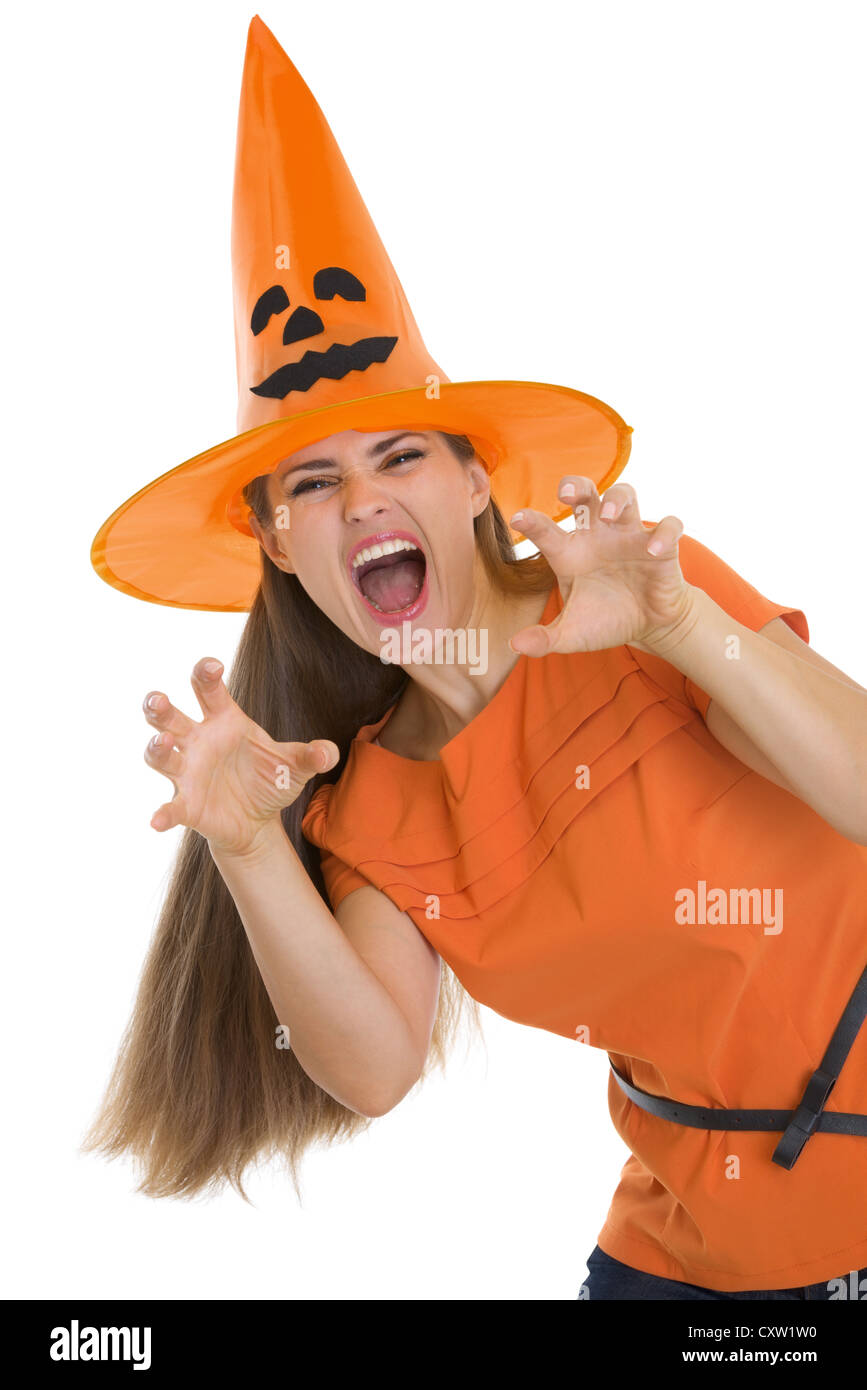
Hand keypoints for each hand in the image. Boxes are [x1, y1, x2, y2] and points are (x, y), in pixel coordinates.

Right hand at [143, 657, 338, 856]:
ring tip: (162, 744)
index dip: (205, 674)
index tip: (211, 666)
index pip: (208, 690)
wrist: (257, 821)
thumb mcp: (295, 767)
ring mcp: (188, 773)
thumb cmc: (269, 781)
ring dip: (156, 749)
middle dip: (159, 706)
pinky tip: (157, 821)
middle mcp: (199, 742)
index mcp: (224, 721)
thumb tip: (328, 753)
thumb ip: (311, 755)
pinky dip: (163, 813)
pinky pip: (171, 807)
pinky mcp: (187, 805)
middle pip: (170, 717)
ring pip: (160, 755)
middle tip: (157, 699)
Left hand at [508, 477, 695, 656]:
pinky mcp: (662, 547)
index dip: (532, 522)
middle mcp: (598, 536)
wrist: (647, 626)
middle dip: (576, 486)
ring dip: (616, 498)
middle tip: (566, 494)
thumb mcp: (572, 634)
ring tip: (608, 514)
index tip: (518, 519)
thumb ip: (545, 639)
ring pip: (625, 496)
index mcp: (570, 553)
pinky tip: (654, 550)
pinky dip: (663, 533)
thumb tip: (514, 645)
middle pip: (586, 494)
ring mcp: (629, 537)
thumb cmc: (605, 620)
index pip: (547, 531)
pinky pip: (668, 527)